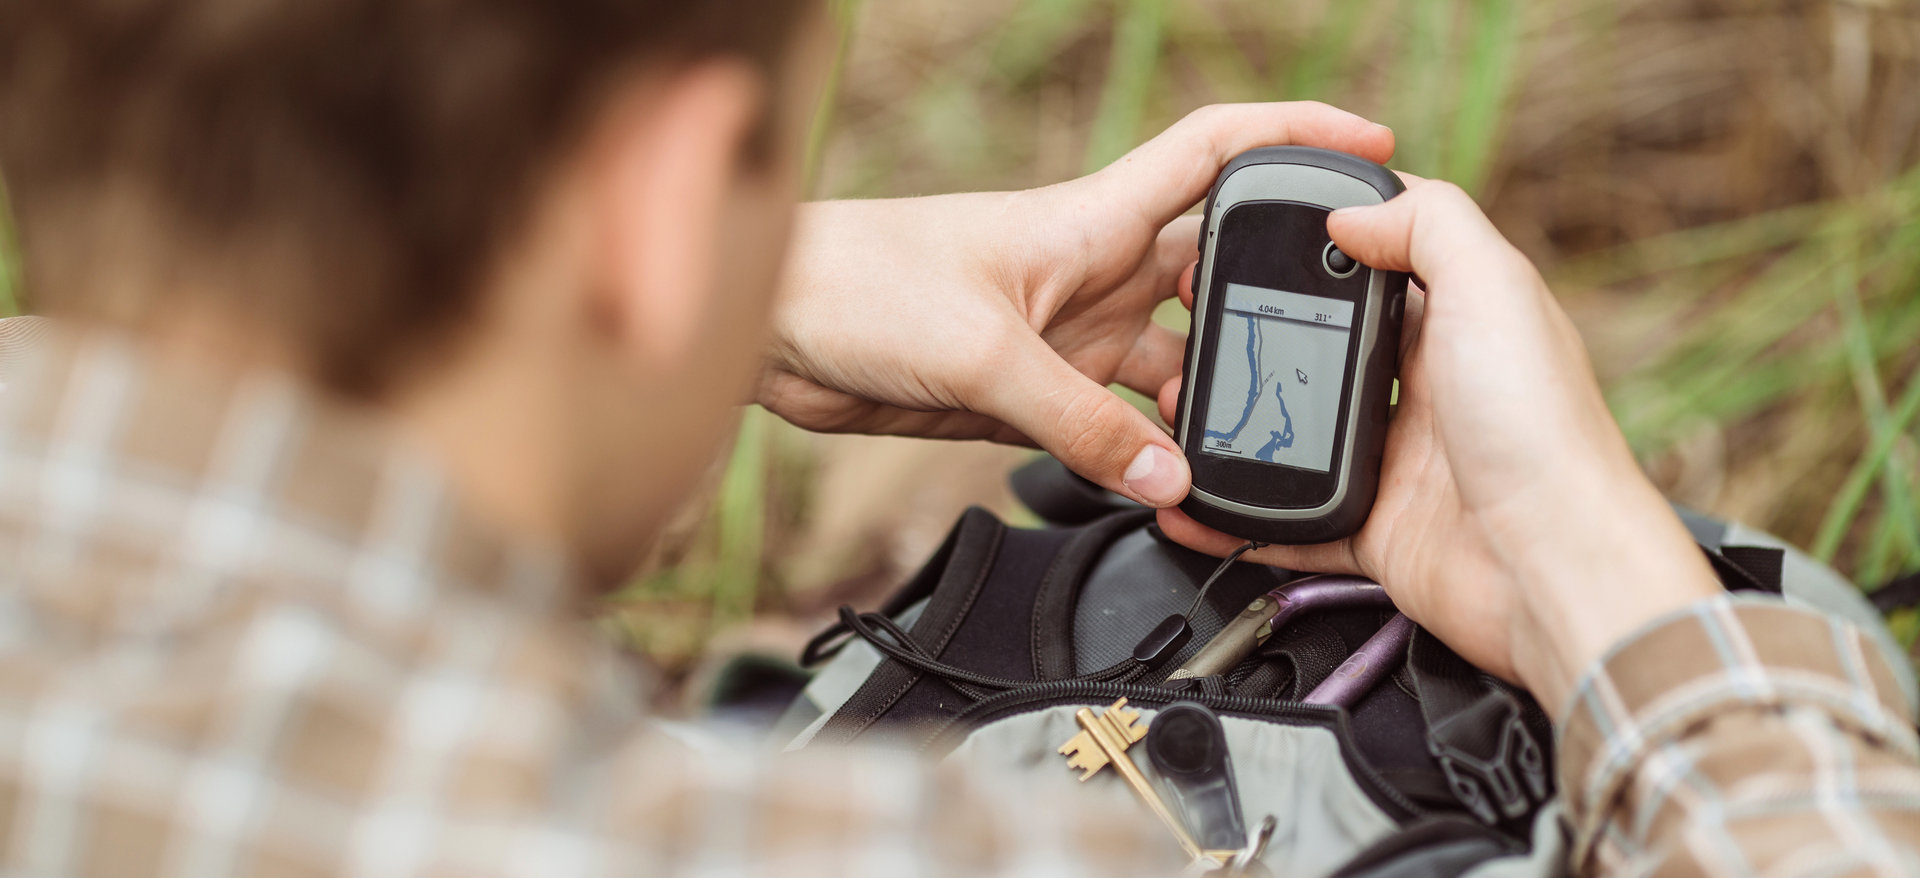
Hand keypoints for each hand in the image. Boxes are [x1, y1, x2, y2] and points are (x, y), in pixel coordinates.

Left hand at [762, 103, 1392, 507]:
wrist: (776, 328)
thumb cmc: (859, 286)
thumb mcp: (984, 355)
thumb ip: (1081, 422)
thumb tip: (1171, 475)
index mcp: (1090, 221)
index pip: (1215, 155)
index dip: (1295, 138)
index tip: (1370, 148)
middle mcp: (1090, 271)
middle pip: (1210, 272)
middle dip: (1270, 299)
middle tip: (1331, 346)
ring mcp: (1064, 332)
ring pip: (1170, 358)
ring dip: (1209, 395)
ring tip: (1257, 439)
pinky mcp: (1029, 391)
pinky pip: (1112, 420)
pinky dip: (1143, 450)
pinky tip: (1168, 480)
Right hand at [1156, 179, 1720, 710]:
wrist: (1552, 564)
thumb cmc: (1543, 428)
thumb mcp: (1494, 286)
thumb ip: (1429, 225)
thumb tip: (1350, 211)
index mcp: (1460, 320)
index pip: (1383, 264)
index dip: (1323, 247)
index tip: (1255, 239)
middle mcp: (1428, 387)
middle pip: (1327, 348)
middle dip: (1263, 336)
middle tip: (1201, 324)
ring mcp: (1398, 460)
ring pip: (1298, 432)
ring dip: (1240, 423)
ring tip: (1181, 405)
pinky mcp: (1375, 528)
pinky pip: (1290, 519)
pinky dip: (1239, 517)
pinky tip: (1195, 502)